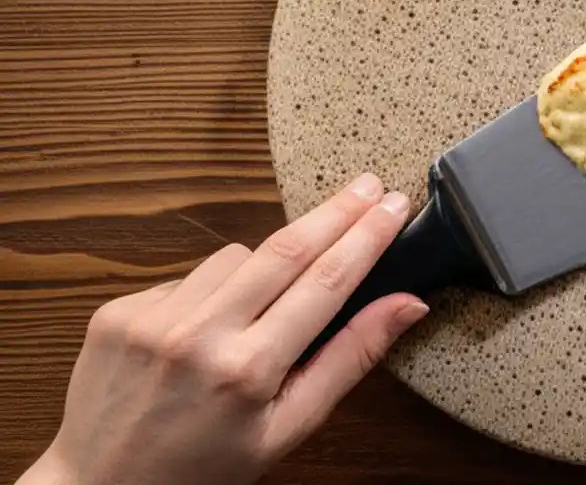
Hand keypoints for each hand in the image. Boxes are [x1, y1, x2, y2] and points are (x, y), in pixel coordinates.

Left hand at [20, 174, 426, 484]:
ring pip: (235, 256)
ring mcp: (152, 318)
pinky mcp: (121, 310)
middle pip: (286, 248)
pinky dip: (212, 291)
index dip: (367, 237)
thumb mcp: (290, 427)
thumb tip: (408, 304)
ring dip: (263, 267)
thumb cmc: (205, 468)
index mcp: (248, 371)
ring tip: (261, 313)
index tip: (394, 205)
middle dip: (335, 212)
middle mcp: (197, 336)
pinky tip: (206, 332)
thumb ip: (350, 359)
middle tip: (368, 184)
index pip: (326, 282)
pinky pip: (189, 276)